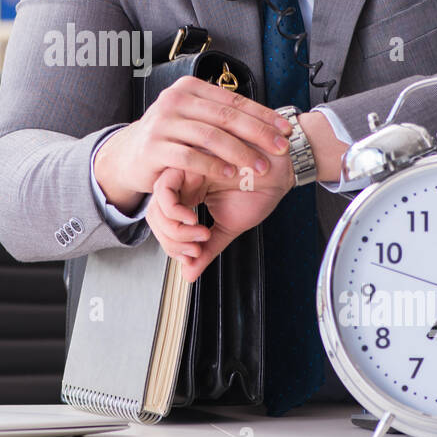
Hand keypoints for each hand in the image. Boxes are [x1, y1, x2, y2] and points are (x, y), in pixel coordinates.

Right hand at [93, 76, 293, 215]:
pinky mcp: (154, 148)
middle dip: (258, 133)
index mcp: (189, 89)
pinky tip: (231, 174)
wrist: (130, 155)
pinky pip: (190, 157)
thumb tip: (266, 120)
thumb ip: (220, 115)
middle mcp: (175, 101)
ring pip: (210, 137)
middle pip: (226, 117)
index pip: (233, 101)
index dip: (263, 115)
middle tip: (281, 148)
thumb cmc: (170, 137)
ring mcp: (163, 123)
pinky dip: (213, 166)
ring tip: (260, 166)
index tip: (286, 129)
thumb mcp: (193, 117)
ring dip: (240, 152)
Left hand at [146, 153, 294, 282]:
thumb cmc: (259, 190)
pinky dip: (174, 211)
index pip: (164, 224)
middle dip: (172, 242)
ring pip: (156, 205)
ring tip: (201, 235)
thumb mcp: (229, 226)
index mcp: (189, 195)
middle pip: (155, 216)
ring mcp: (183, 172)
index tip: (196, 255)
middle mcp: (183, 183)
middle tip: (196, 250)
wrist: (280, 170)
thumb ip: (207, 248)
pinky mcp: (187, 161)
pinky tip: (194, 220)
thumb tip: (188, 275)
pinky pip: (164, 189)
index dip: (173, 246)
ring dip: (175, 230)